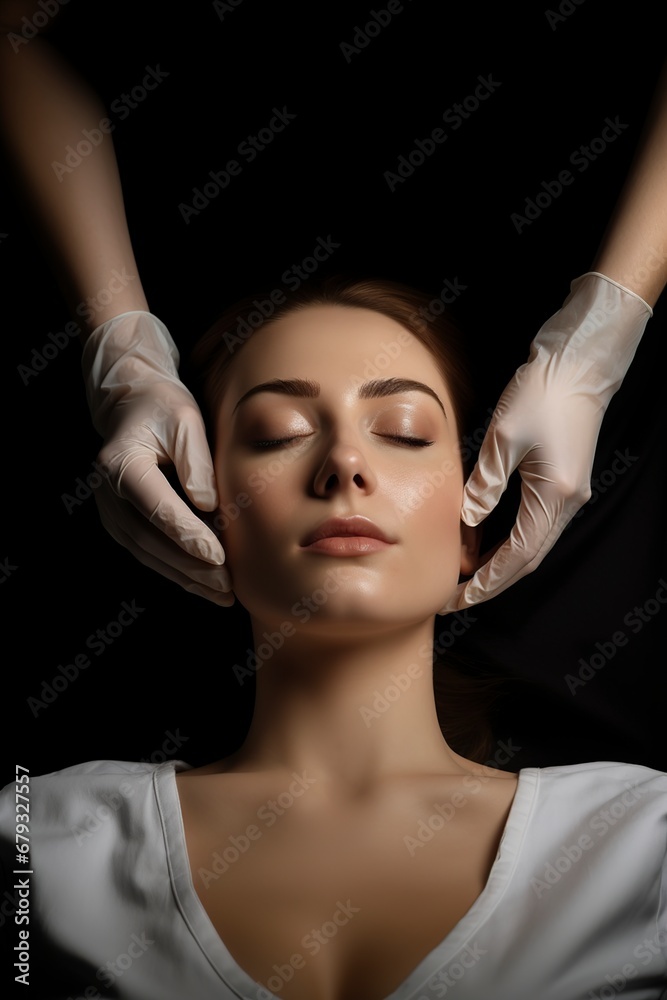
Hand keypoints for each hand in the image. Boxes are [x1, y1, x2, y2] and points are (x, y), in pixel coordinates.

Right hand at [81, 311, 233, 604]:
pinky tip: (205, 584)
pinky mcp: (122, 522)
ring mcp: (111, 511)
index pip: (157, 507)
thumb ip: (196, 462)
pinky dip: (177, 570)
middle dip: (191, 567)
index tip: (218, 557)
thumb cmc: (163, 408)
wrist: (132, 404)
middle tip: (227, 587)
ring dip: (185, 578)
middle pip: (151, 540)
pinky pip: (149, 552)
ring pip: (148, 554)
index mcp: (120, 464)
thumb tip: (208, 507)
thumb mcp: (185, 421)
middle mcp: (108, 493)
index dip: (187, 535)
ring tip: (222, 594)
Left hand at [440, 272, 651, 612]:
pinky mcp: (563, 478)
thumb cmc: (544, 391)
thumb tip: (464, 521)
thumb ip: (484, 484)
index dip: (486, 583)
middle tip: (454, 595)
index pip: (517, 558)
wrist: (581, 359)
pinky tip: (483, 540)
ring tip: (463, 575)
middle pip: (527, 558)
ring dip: (499, 562)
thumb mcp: (503, 438)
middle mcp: (567, 501)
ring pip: (531, 542)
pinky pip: (534, 522)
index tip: (457, 599)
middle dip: (491, 581)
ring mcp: (569, 491)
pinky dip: (509, 538)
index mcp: (554, 496)